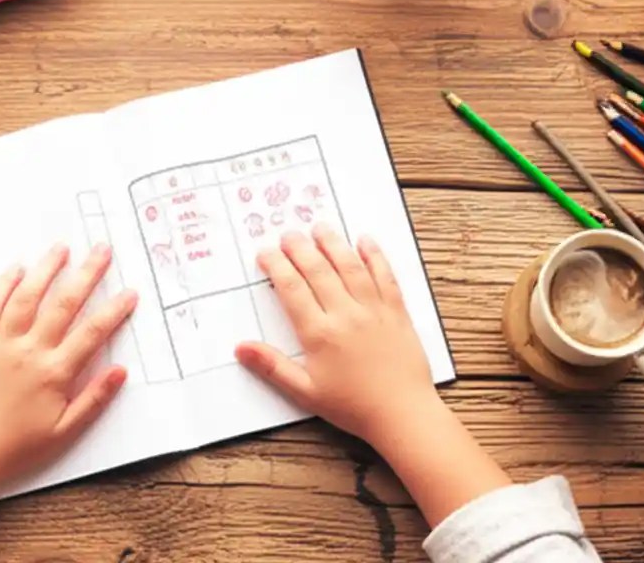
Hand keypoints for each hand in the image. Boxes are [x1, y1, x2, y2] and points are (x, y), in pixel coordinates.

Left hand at [0, 243, 137, 527]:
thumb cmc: (14, 448)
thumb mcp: (63, 432)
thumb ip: (93, 399)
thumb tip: (120, 372)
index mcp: (54, 374)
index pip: (92, 333)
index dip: (114, 310)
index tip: (129, 292)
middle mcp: (29, 352)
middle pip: (63, 304)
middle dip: (86, 274)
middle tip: (101, 250)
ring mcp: (0, 345)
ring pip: (26, 297)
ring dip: (45, 270)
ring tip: (61, 248)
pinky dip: (2, 285)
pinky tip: (16, 269)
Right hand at [235, 225, 436, 443]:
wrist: (402, 415)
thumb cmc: (353, 406)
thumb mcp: (305, 391)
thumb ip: (272, 366)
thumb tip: (241, 348)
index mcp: (320, 334)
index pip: (292, 289)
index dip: (276, 267)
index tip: (266, 254)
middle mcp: (346, 315)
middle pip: (318, 270)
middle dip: (299, 248)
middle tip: (288, 235)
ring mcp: (373, 310)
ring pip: (350, 266)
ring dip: (333, 243)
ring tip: (320, 228)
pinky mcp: (397, 311)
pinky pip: (385, 275)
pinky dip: (375, 255)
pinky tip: (365, 241)